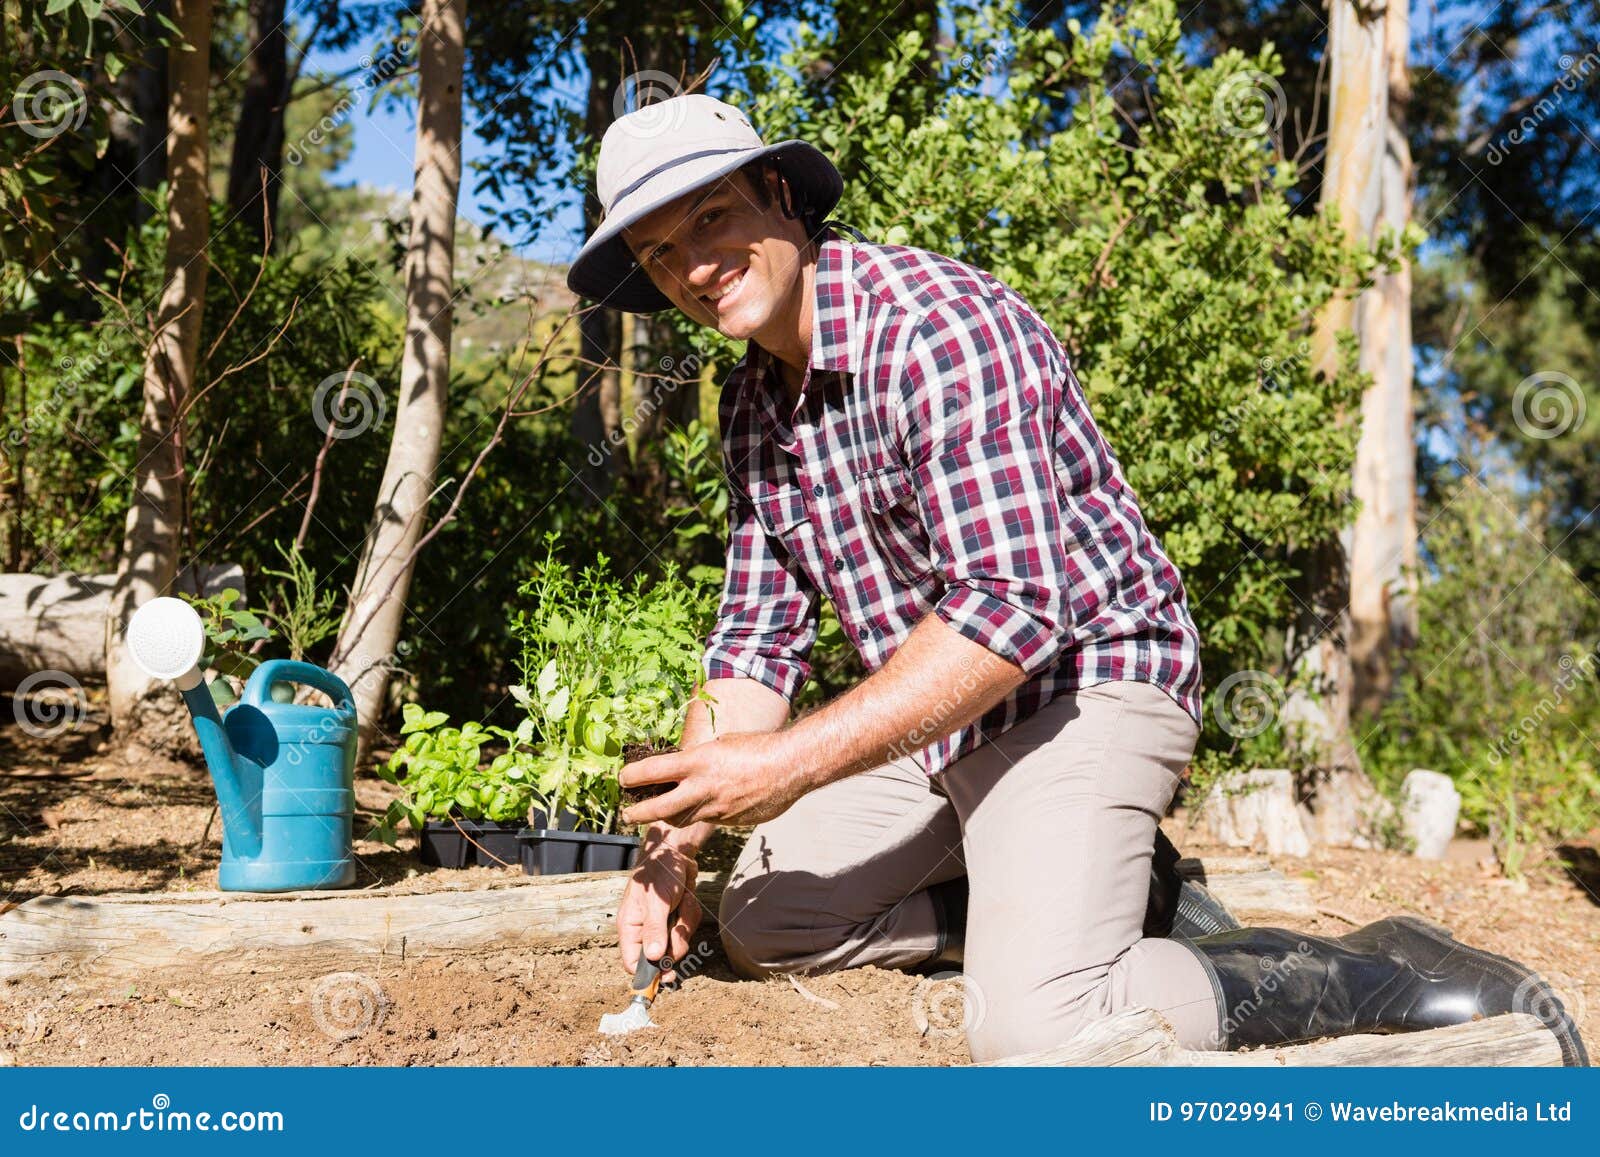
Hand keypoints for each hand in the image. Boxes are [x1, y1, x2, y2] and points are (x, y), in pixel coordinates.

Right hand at [616, 824, 703, 980]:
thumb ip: (654, 929)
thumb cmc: (659, 873)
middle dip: (675, 941)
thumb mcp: (656, 902)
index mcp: (630, 927)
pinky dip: (691, 914)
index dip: (647, 974)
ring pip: (678, 942)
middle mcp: (644, 929)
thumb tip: (653, 957)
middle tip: (677, 925)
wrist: (676, 852)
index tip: (665, 978)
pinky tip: (687, 898)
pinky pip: (688, 929)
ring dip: (685, 923)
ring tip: (682, 902)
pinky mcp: (677, 919)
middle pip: (661, 957)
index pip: (632, 962)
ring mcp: (662, 925)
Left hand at [619, 731, 810, 826]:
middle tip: (626, 814)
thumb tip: (684, 766)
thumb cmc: (757, 746)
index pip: (653, 771)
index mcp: (698, 762)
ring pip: (682, 819)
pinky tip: (707, 804)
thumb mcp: (721, 744)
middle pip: (659, 809)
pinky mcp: (730, 821)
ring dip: (668, 817)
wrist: (791, 767)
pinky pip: (708, 820)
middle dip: (638, 813)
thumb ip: (699, 758)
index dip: (631, 777)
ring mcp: (717, 809)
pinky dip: (701, 814)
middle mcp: (703, 788)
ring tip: (659, 814)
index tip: (623, 779)